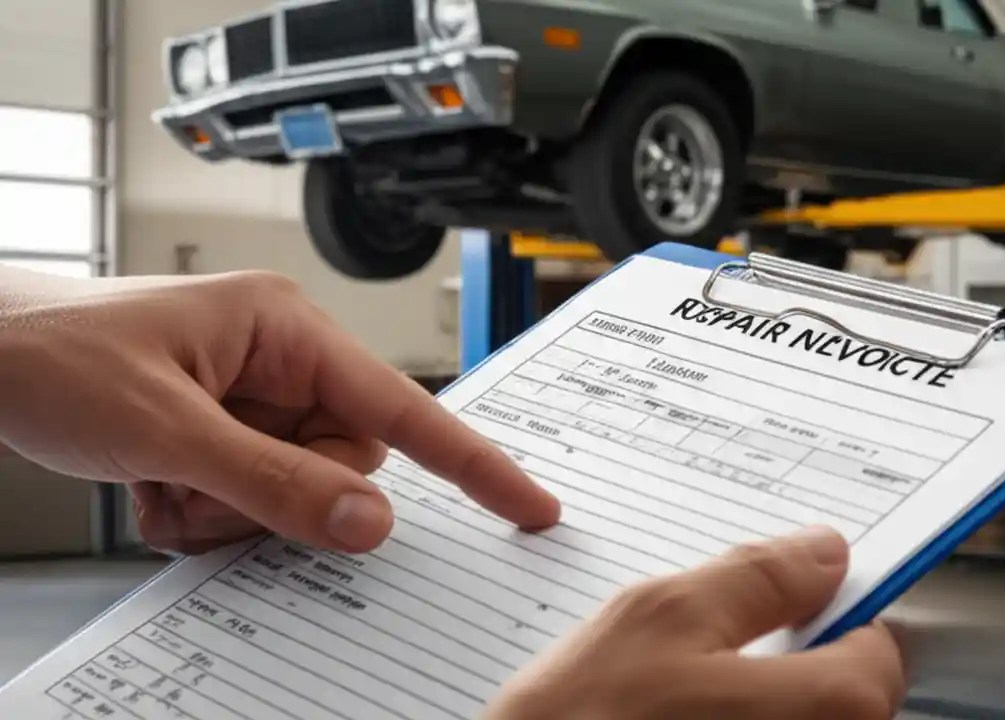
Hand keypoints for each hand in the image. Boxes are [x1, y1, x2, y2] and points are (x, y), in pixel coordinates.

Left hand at [0, 267, 559, 553]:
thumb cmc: (51, 355)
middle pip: (347, 463)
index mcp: (285, 329)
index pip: (402, 406)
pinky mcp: (222, 433)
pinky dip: (204, 514)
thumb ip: (275, 482)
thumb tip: (369, 520)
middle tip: (205, 488)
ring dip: (230, 512)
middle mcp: (278, 361)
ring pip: (298, 491)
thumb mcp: (166, 429)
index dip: (473, 463)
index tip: (529, 506)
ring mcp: (249, 400)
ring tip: (162, 483)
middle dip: (282, 497)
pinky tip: (153, 485)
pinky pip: (255, 501)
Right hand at [486, 527, 905, 719]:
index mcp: (829, 708)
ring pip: (794, 718)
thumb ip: (758, 577)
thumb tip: (825, 553)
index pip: (878, 647)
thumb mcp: (665, 614)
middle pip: (843, 695)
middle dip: (787, 661)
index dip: (829, 616)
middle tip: (704, 657)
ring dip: (752, 698)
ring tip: (670, 701)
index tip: (788, 609)